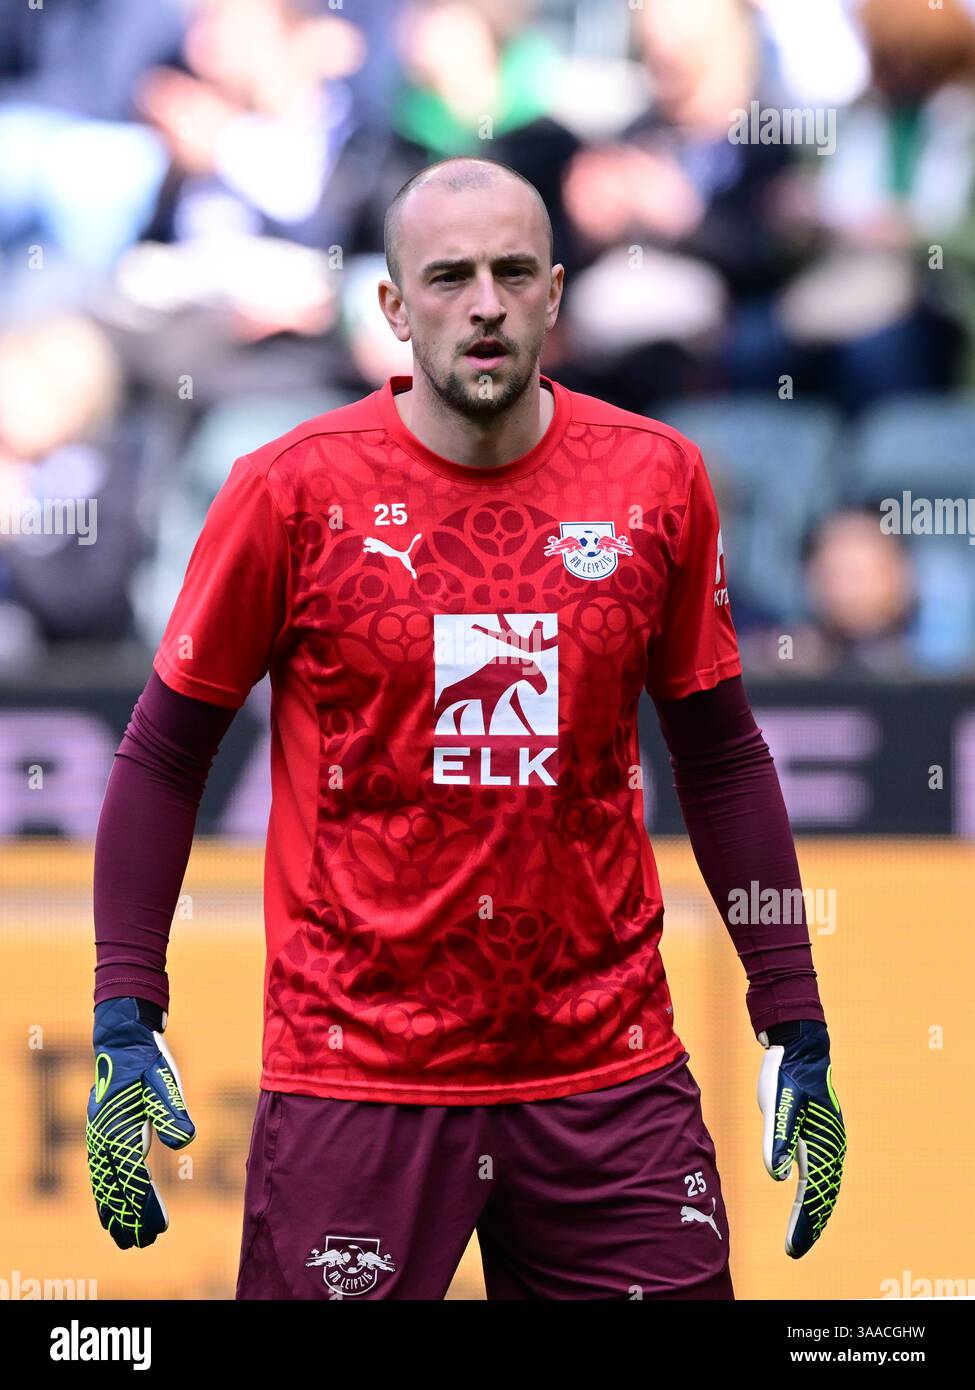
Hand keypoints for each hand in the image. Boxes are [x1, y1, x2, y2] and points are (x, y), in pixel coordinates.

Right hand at [86, 997, 194, 1248]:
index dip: (146, 1205)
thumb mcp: (163, 1081)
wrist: (123, 1040)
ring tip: (126, 1239)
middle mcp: (103, 1138)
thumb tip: (186, 1141)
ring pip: (104, 1184)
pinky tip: (111, 1208)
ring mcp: (99, 1137)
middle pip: (115, 1188)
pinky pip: (101, 1172)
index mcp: (118, 1130)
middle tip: (144, 1244)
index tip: (159, 1229)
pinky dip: (105, 1194)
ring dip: (115, 1212)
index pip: (133, 1178)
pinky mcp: (101, 1133)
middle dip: (129, 1218)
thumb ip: (172, 1111)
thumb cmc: (147, 1061)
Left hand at [757, 1019, 845, 1257]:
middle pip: (823, 1195)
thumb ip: (777, 1140)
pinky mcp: (820, 1135)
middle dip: (810, 1225)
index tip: (792, 1248)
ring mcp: (828, 1142)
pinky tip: (807, 1199)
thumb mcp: (777, 1106)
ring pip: (824, 1186)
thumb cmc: (787, 1077)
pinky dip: (815, 1192)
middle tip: (795, 1251)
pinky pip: (821, 1172)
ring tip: (802, 1235)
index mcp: (822, 1145)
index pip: (814, 1194)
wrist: (800, 1050)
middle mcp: (831, 1148)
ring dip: (814, 1211)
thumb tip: (775, 1175)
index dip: (803, 1224)